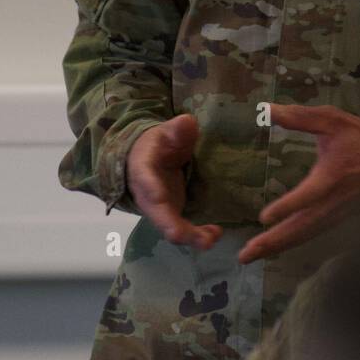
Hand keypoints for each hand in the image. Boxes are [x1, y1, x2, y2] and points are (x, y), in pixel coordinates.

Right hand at [126, 113, 221, 249]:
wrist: (147, 160)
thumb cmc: (157, 145)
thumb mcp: (165, 132)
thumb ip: (176, 130)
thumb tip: (187, 122)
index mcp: (143, 171)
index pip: (145, 180)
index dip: (151, 189)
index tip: (158, 196)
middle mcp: (148, 196)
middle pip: (158, 215)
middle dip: (174, 227)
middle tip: (189, 236)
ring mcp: (161, 209)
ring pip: (171, 228)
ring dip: (190, 237)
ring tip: (212, 237)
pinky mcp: (173, 216)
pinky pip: (183, 230)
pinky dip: (198, 235)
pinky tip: (216, 233)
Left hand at [238, 105, 359, 263]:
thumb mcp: (333, 119)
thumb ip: (299, 117)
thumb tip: (265, 110)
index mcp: (332, 176)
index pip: (308, 195)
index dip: (287, 207)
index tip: (264, 217)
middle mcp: (335, 200)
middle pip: (302, 227)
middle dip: (273, 241)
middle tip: (245, 255)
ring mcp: (338, 213)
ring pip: (306, 234)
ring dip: (278, 246)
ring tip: (251, 256)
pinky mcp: (340, 217)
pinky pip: (313, 233)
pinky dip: (292, 242)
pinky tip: (275, 247)